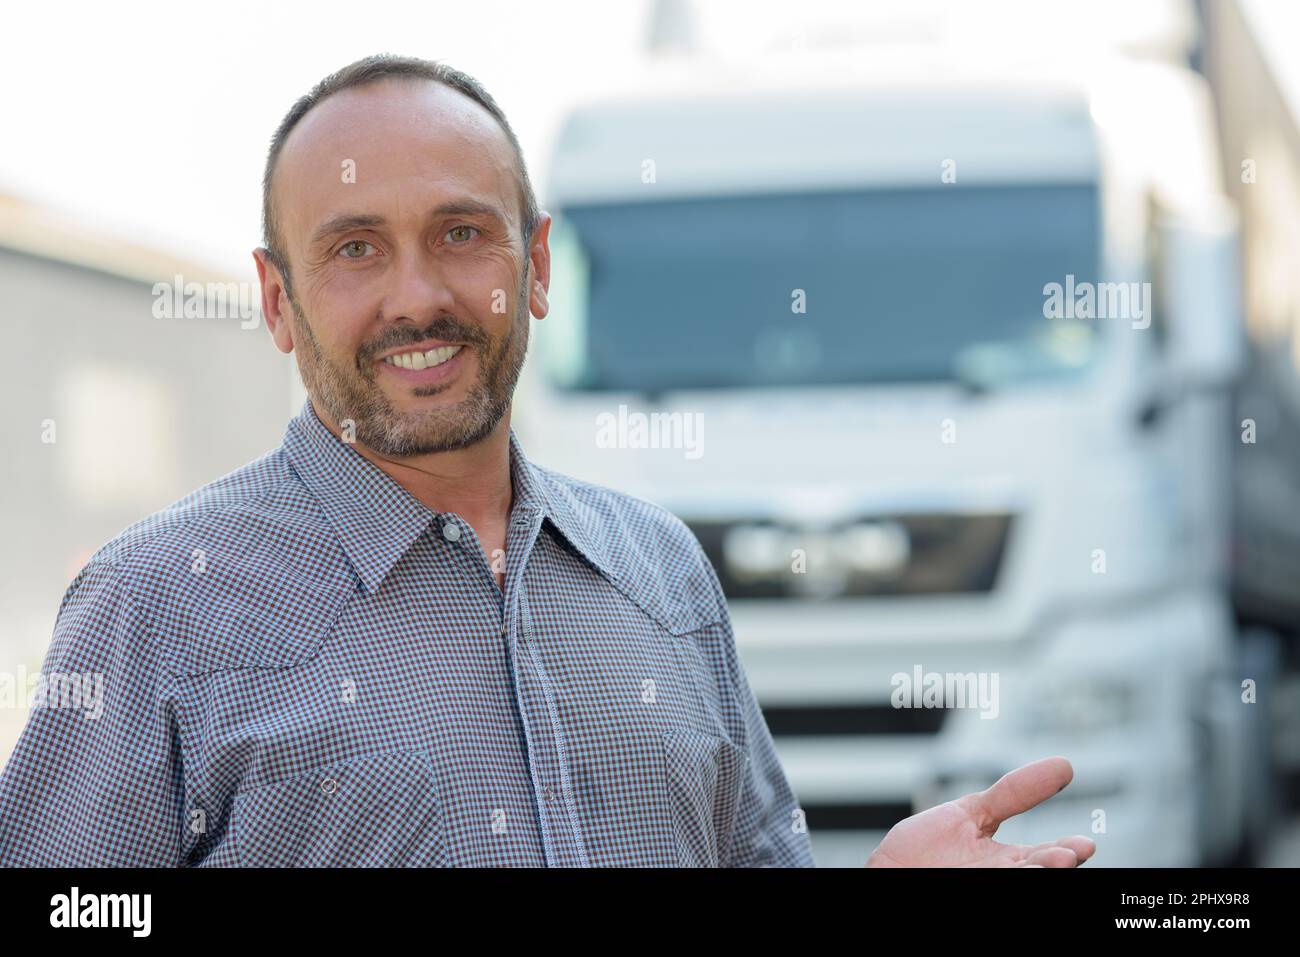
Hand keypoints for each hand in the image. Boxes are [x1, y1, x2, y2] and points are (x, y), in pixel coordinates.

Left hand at [864, 756, 1095, 866]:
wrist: (887, 874)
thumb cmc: (925, 851)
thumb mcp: (970, 814)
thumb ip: (1012, 794)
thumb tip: (1065, 765)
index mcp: (1007, 861)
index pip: (1044, 856)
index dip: (1067, 851)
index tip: (1086, 844)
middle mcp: (1001, 875)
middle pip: (1038, 871)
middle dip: (1057, 864)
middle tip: (1071, 854)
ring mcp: (985, 883)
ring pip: (1020, 879)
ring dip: (1038, 872)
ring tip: (1057, 861)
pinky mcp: (972, 892)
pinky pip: (994, 883)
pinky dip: (1007, 875)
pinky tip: (1016, 869)